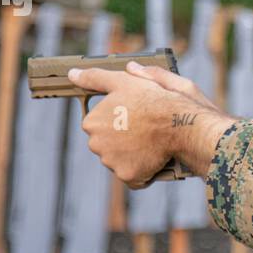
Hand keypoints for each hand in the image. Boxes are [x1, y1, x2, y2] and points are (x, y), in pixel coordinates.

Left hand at [69, 61, 231, 185]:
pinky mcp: (129, 176)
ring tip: (151, 144)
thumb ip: (95, 78)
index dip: (119, 121)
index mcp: (92, 122)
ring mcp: (112, 162)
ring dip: (134, 157)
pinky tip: (155, 159)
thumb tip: (73, 74)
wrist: (180, 123)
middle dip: (124, 141)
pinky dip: (144, 172)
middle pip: (109, 146)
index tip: (135, 116)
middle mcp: (96, 144)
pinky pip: (134, 178)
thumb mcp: (123, 81)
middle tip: (145, 130)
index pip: (100, 126)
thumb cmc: (154, 99)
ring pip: (121, 162)